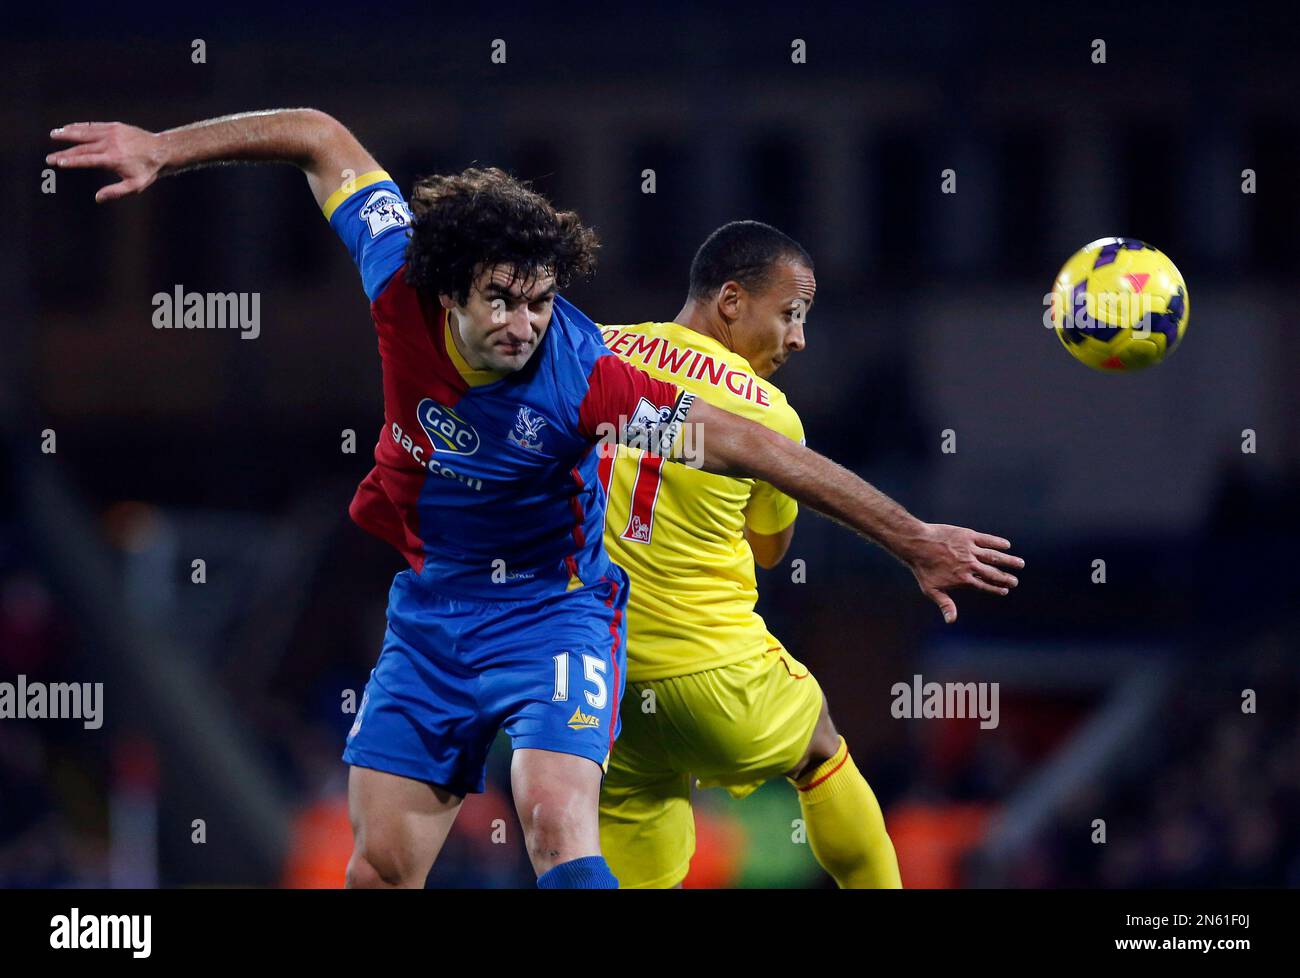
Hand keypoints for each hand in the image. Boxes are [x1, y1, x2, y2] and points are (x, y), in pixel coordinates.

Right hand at [47, 122, 164, 202]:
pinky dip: (80, 126)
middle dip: (64, 152)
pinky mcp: (114, 126)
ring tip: (54, 135)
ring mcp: (111, 133)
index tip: (58, 163)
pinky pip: (93, 125)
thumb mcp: (135, 185)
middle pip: (81, 147)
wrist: (161, 150)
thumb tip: (97, 198)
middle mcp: (110, 144)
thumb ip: (116, 192)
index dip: (72, 161)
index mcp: (113, 159)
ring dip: (68, 133)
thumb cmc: (147, 171)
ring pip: (85, 132)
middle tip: (49, 157)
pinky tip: (69, 128)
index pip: (87, 159)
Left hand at [904, 522, 1022, 623]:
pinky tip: (1007, 545)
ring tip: (1020, 563)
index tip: (1005, 590)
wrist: (917, 543)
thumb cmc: (922, 568)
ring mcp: (970, 550)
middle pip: (993, 573)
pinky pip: (987, 540)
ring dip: (1008, 560)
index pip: (984, 586)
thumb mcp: (931, 589)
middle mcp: (969, 566)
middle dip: (1006, 578)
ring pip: (994, 556)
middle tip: (1015, 581)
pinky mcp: (968, 536)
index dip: (996, 589)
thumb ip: (945, 604)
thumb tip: (951, 621)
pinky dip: (998, 542)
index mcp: (963, 579)